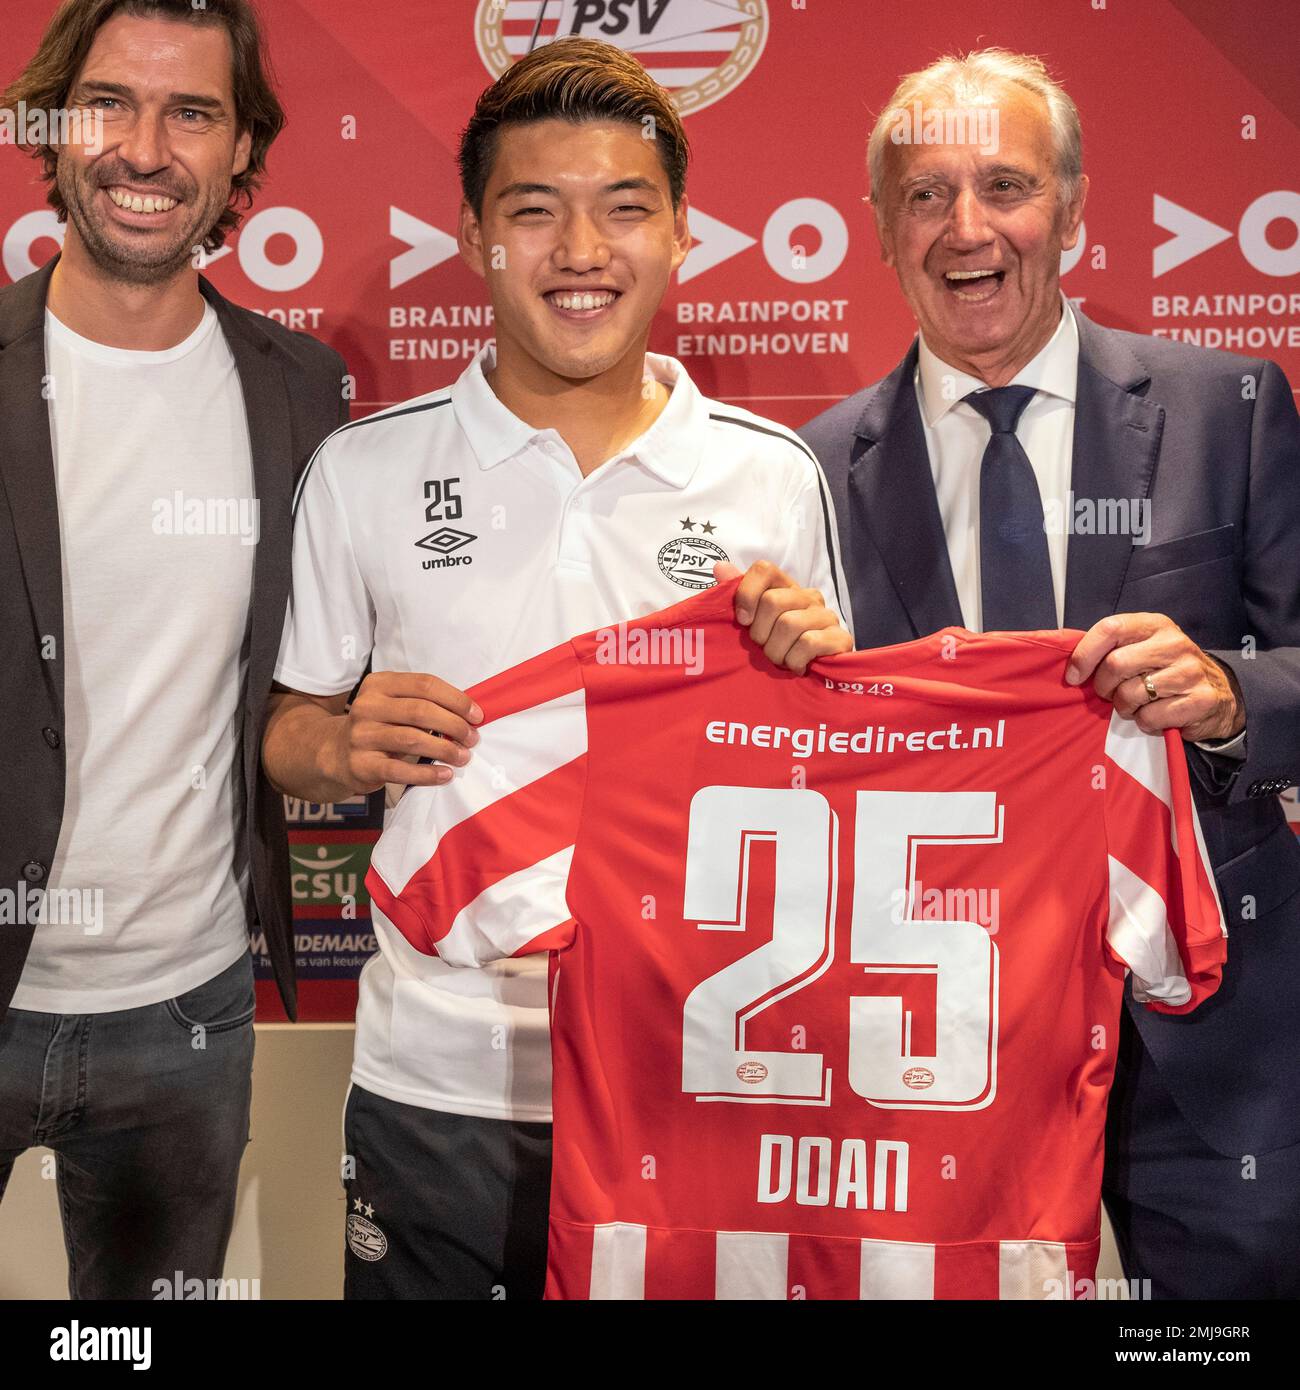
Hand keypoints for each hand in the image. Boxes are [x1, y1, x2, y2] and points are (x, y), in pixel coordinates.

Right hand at [327, 671, 481, 790]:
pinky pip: (400, 771)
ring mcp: (361, 736)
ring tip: (463, 756)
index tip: (477, 715)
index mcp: (379, 684)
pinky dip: (427, 774)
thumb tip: (469, 715)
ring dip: (445, 749)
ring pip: (412, 740)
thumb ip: (424, 703)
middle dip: (454, 725)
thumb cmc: (378, 726)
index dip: (456, 699)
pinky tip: (445, 775)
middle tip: (473, 738)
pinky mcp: (361, 764)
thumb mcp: (393, 705)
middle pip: (420, 711)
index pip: (424, 684)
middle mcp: (367, 706)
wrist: (335, 753)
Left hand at [715, 559, 852, 674]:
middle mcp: (808, 597)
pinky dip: (794, 660)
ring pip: (789, 624)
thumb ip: (736, 596)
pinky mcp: (840, 638)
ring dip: (776, 651)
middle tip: (764, 648)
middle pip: (773, 601)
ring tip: (780, 660)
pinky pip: (809, 642)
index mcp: (785, 588)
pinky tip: (796, 666)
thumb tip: (720, 567)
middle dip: (760, 634)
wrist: (811, 678)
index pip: (765, 569)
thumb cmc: (776, 648)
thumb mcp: (752, 624)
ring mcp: (826, 616)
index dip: (747, 594)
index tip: (742, 621)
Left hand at [1066, 612, 1244, 741]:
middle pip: (1115, 664)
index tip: (1074, 676)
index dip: (1085, 654)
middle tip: (1110, 695)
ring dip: (1124, 707)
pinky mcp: (1199, 700)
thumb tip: (1072, 667)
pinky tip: (1156, 716)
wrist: (1219, 694)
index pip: (1110, 628)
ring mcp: (1190, 672)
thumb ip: (1112, 650)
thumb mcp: (1142, 649)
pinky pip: (1149, 717)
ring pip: (1130, 694)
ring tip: (1137, 704)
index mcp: (1155, 625)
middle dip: (1104, 687)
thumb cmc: (1166, 671)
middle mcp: (1175, 643)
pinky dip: (1145, 723)